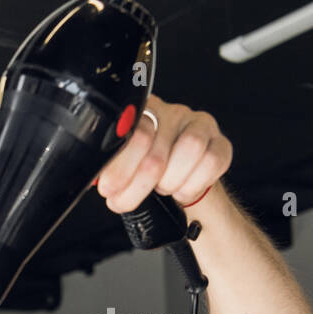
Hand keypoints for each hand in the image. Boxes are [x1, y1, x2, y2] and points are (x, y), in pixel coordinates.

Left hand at [95, 94, 232, 213]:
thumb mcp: (118, 170)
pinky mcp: (221, 142)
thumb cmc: (142, 175)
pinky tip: (182, 190)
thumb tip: (91, 177)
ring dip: (171, 181)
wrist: (177, 188)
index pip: (131, 134)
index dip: (119, 169)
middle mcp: (170, 113)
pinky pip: (213, 160)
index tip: (110, 189)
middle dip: (139, 185)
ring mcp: (199, 124)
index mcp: (139, 114)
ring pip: (190, 150)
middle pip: (156, 148)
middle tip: (129, 199)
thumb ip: (105, 169)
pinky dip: (195, 183)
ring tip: (162, 189)